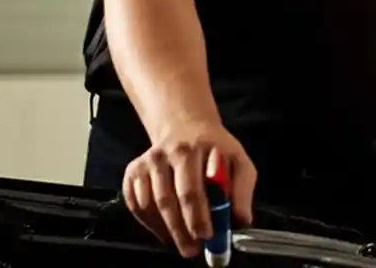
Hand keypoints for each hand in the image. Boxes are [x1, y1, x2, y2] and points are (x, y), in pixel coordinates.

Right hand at [121, 120, 256, 257]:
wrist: (185, 126)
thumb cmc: (215, 150)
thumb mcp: (238, 161)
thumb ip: (242, 189)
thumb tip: (240, 221)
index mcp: (197, 148)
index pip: (194, 189)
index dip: (199, 216)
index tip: (207, 236)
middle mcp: (168, 152)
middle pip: (169, 199)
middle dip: (182, 229)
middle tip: (193, 249)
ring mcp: (148, 161)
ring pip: (151, 204)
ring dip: (167, 230)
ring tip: (184, 244)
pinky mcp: (133, 170)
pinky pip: (136, 204)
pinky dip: (150, 223)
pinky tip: (166, 232)